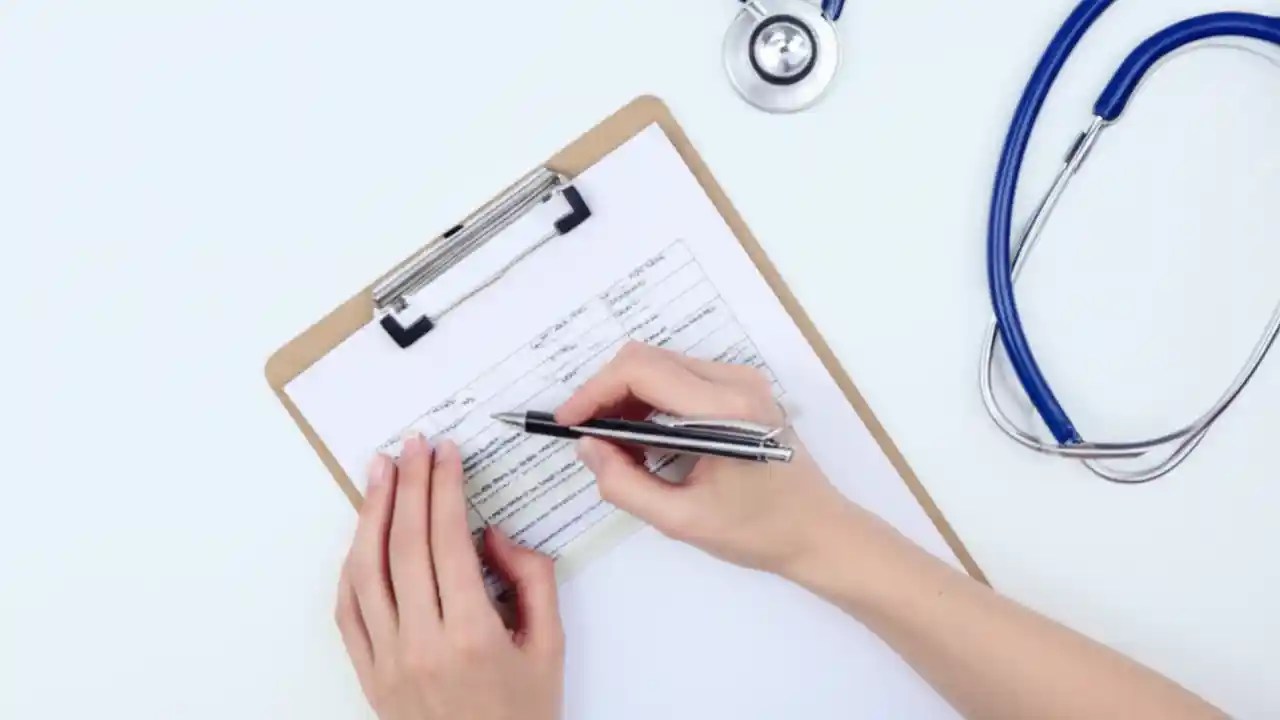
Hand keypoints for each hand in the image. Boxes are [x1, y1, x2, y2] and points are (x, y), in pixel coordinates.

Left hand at [335, 436, 563, 719]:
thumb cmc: (522, 717)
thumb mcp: (550, 649)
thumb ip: (531, 582)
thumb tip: (492, 535)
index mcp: (472, 636)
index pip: (448, 541)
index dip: (444, 489)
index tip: (446, 454)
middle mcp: (421, 644)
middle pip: (405, 545)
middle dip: (409, 485)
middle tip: (414, 446)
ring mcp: (387, 661)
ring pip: (366, 571)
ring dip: (371, 514)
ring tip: (380, 471)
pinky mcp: (368, 675)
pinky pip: (348, 610)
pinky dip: (351, 566)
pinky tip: (361, 536)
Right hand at [557, 342, 852, 575]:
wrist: (819, 530)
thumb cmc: (758, 531)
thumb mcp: (681, 520)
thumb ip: (625, 484)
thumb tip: (587, 446)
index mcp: (723, 411)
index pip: (641, 371)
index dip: (594, 391)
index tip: (568, 421)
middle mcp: (735, 382)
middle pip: (647, 358)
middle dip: (606, 392)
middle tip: (587, 435)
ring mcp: (742, 380)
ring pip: (662, 364)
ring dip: (628, 395)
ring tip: (614, 443)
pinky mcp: (744, 388)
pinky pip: (682, 376)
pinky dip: (652, 399)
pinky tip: (645, 438)